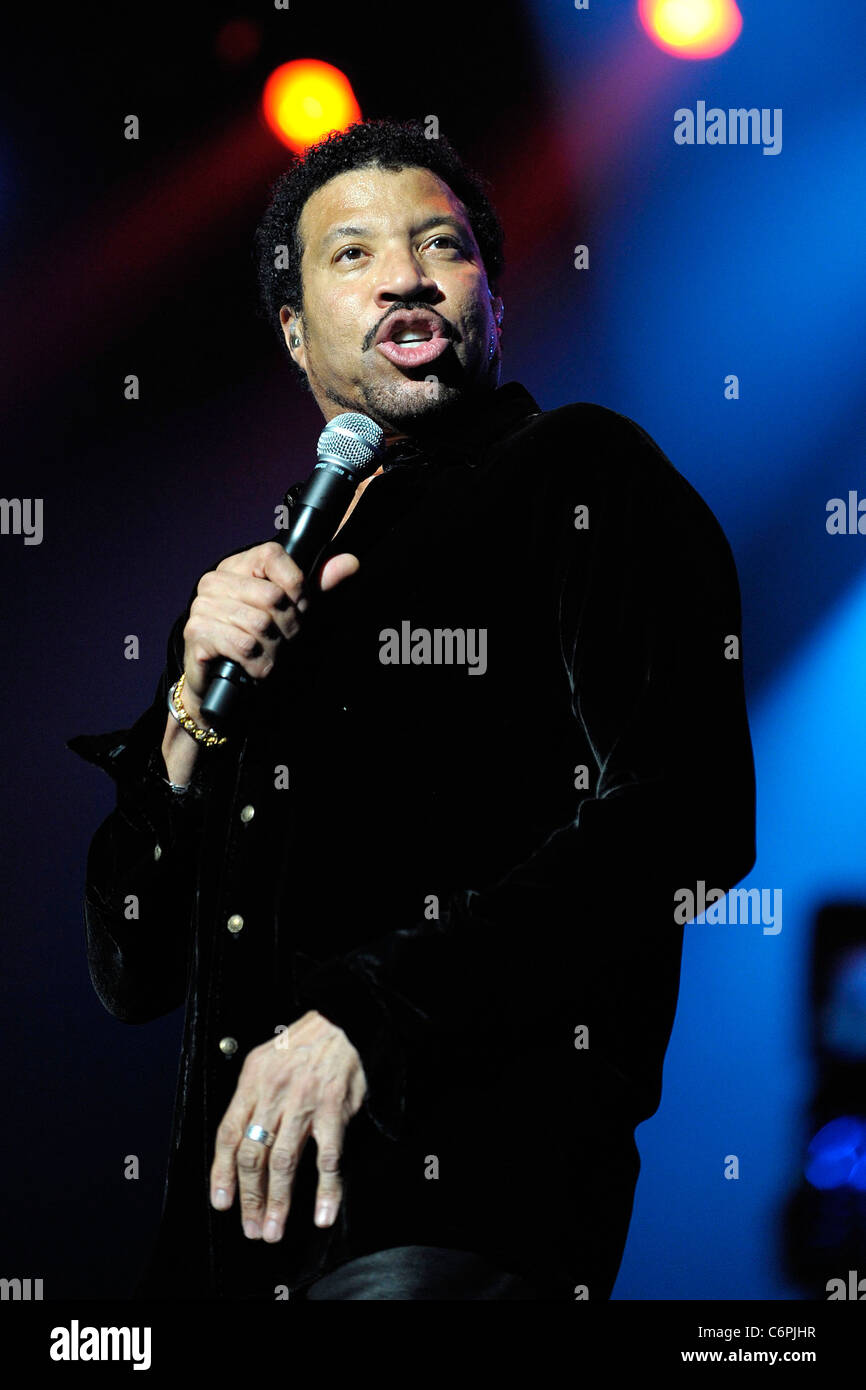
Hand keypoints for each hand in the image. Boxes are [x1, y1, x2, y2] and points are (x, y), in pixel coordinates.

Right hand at [182, 541, 359, 712]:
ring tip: (270, 657)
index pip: (273, 556)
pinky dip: (259, 663)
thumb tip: (351, 562)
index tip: (300, 609)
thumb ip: (320, 586)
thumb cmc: (259, 644)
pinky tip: (257, 668)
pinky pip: (243, 645)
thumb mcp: (295, 612)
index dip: (296, 587)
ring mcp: (202, 606)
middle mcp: (215, 581)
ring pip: (259, 623)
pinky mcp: (197, 633)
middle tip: (284, 643)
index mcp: (238, 567)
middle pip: (272, 596)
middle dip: (289, 627)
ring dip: (274, 650)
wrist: (222, 685)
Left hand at [209, 1011, 367, 1241]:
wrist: (341, 1021)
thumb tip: (237, 1142)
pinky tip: (324, 1212)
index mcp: (252, 1082)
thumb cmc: (302, 1045)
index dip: (222, 1172)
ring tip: (274, 1229)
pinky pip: (328, 1158)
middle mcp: (274, 1094)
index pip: (228, 1134)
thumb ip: (251, 1099)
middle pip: (253, 1155)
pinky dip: (327, 1190)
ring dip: (278, 1202)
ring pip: (284, 1162)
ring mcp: (304, 1103)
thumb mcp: (264, 1061)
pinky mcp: (333, 1110)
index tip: (222, 1202)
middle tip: (251, 1228)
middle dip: (249, 1198)